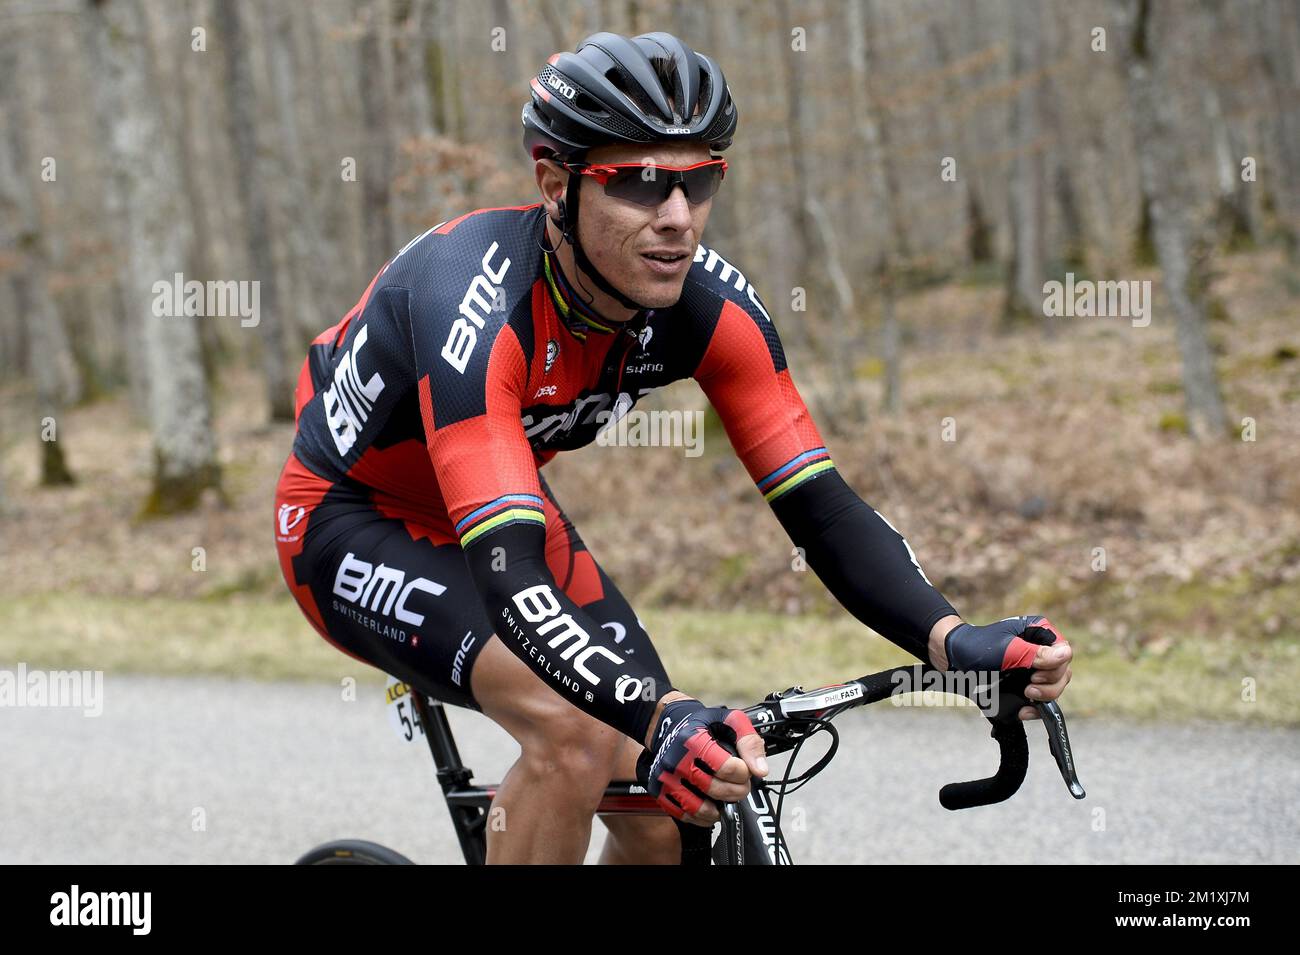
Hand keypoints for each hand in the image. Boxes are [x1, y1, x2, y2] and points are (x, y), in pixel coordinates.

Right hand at [636, 699, 768, 826]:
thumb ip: (749, 741)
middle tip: (741, 787)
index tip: (745, 770)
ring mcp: (665, 778)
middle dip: (736, 791)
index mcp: (693, 740)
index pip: (727, 768)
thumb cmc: (701, 725)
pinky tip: (711, 807)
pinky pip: (684, 815)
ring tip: (727, 797)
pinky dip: (702, 817)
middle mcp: (675, 760)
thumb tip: (760, 770)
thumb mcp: (729, 721)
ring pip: (699, 807)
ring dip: (720, 808)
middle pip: (715, 789)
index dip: (743, 773)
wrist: (668, 725)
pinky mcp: (659, 791)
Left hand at [944, 615, 1072, 721]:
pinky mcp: (1025, 688)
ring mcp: (1034, 671)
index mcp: (1039, 633)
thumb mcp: (1007, 651)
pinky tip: (1023, 711)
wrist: (953, 662)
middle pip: (1063, 673)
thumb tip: (1066, 654)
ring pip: (1055, 689)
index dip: (1055, 667)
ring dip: (1044, 697)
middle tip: (1029, 688)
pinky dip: (1035, 710)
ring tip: (1026, 695)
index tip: (1036, 674)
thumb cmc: (977, 648)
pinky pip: (1041, 703)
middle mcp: (1040, 652)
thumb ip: (1035, 654)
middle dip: (1049, 685)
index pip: (1064, 652)